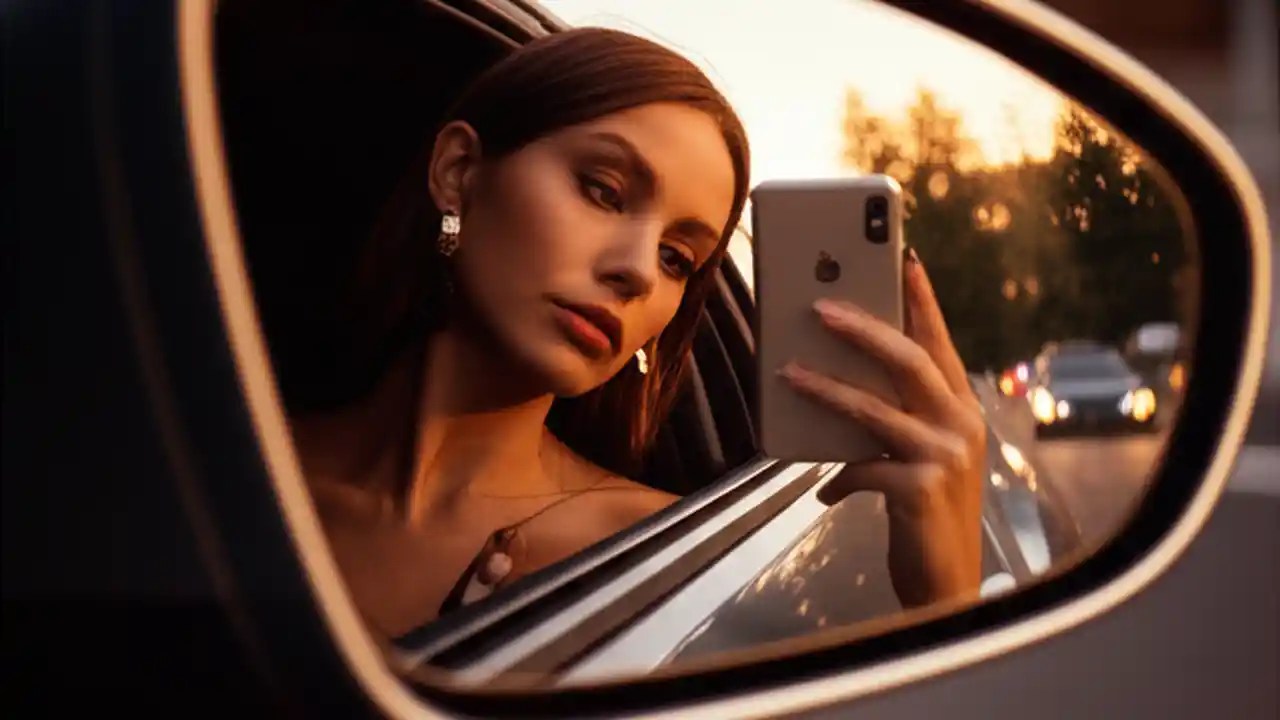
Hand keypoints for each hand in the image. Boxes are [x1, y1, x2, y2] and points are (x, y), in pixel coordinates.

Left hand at [778, 249, 984, 608]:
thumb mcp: (917, 457)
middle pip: (911, 361)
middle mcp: (961, 426)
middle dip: (864, 328)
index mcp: (961, 410)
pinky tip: (823, 489)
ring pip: (875, 410)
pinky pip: (864, 468)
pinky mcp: (921, 492)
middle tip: (820, 306)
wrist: (947, 584)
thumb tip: (830, 382)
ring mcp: (945, 458)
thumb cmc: (925, 514)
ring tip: (788, 373)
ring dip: (827, 389)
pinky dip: (838, 476)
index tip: (905, 259)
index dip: (922, 301)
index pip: (939, 344)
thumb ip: (891, 420)